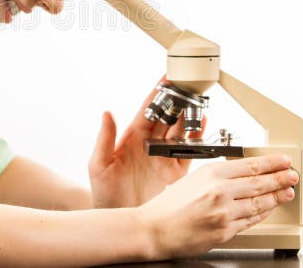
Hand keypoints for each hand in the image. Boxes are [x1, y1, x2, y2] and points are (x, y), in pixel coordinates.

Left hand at [89, 77, 205, 207]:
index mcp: (132, 138)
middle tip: (190, 86)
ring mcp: (164, 157)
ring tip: (199, 102)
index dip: (157, 93)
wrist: (120, 223)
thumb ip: (105, 139)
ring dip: (190, 116)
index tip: (167, 78)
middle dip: (179, 100)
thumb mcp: (99, 165)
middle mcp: (151, 144)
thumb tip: (106, 113)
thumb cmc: (104, 194)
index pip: (147, 110)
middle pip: (168, 116)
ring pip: (181, 131)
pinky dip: (198, 138)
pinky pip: (190, 151)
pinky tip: (203, 126)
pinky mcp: (177, 173)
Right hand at [137, 153, 298, 259]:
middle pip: (259, 184)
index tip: (283, 161)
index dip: (271, 164)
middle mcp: (220, 192)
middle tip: (292, 176)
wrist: (153, 229)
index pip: (250, 166)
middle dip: (280, 179)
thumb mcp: (192, 180)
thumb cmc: (167, 206)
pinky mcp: (225, 232)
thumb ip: (217, 177)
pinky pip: (250, 221)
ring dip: (276, 197)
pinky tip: (268, 209)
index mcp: (211, 174)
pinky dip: (262, 214)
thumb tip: (242, 175)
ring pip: (259, 203)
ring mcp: (224, 213)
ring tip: (287, 192)